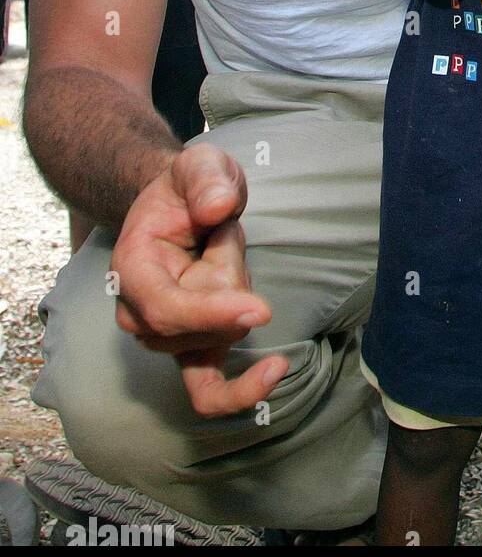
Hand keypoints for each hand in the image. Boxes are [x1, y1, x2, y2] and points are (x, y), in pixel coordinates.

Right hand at [111, 145, 287, 417]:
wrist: (182, 206)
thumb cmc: (190, 187)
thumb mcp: (201, 165)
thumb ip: (207, 180)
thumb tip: (218, 208)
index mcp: (131, 267)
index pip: (163, 307)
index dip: (210, 313)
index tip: (261, 309)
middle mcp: (139, 312)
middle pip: (195, 331)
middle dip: (232, 290)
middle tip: (227, 237)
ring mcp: (166, 336)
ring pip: (215, 344)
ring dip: (238, 300)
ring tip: (224, 253)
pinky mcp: (195, 348)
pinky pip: (209, 390)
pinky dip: (241, 391)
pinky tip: (275, 371)